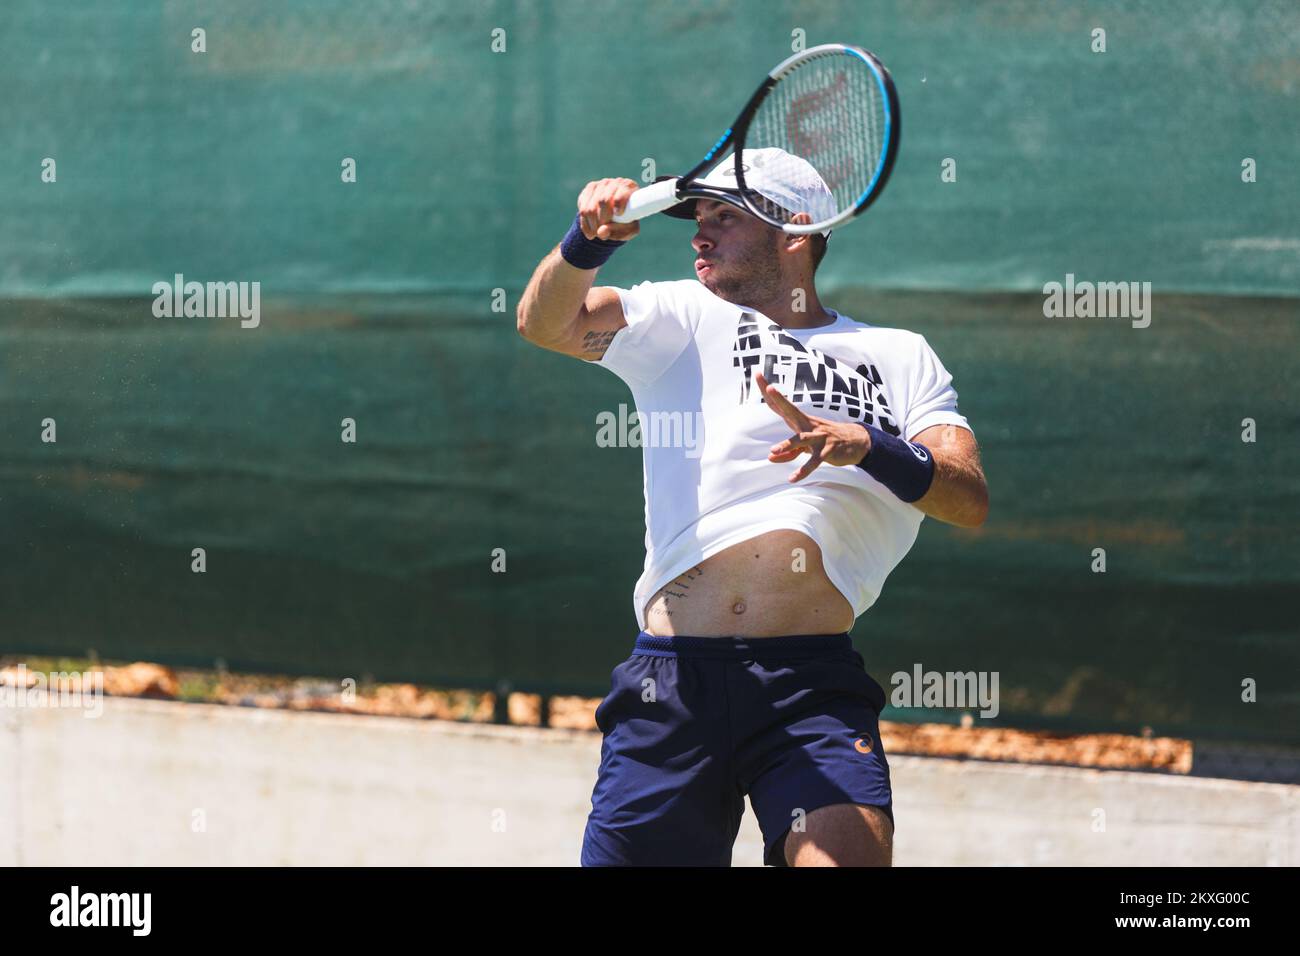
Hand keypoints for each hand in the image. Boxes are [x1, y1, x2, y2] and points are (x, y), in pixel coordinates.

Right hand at [577, 178, 641, 241]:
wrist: (617, 216)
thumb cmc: (626, 222)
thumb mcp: (629, 229)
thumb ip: (618, 231)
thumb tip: (601, 232)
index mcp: (629, 188)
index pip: (622, 193)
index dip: (619, 203)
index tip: (618, 214)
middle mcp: (615, 183)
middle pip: (603, 200)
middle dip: (602, 220)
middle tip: (603, 232)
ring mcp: (601, 184)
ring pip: (590, 206)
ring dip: (592, 224)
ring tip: (596, 234)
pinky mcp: (589, 189)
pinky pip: (583, 207)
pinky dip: (585, 223)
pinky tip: (590, 231)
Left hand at [756, 370, 870, 482]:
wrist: (856, 442)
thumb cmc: (826, 440)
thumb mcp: (805, 446)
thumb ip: (788, 451)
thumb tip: (770, 458)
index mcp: (801, 420)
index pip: (782, 405)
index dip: (769, 392)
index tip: (758, 373)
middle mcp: (808, 425)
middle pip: (791, 410)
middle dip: (780, 399)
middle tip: (769, 387)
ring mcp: (818, 437)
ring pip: (801, 439)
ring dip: (787, 445)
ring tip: (774, 451)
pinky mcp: (826, 451)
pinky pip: (813, 461)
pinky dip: (803, 470)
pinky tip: (792, 478)